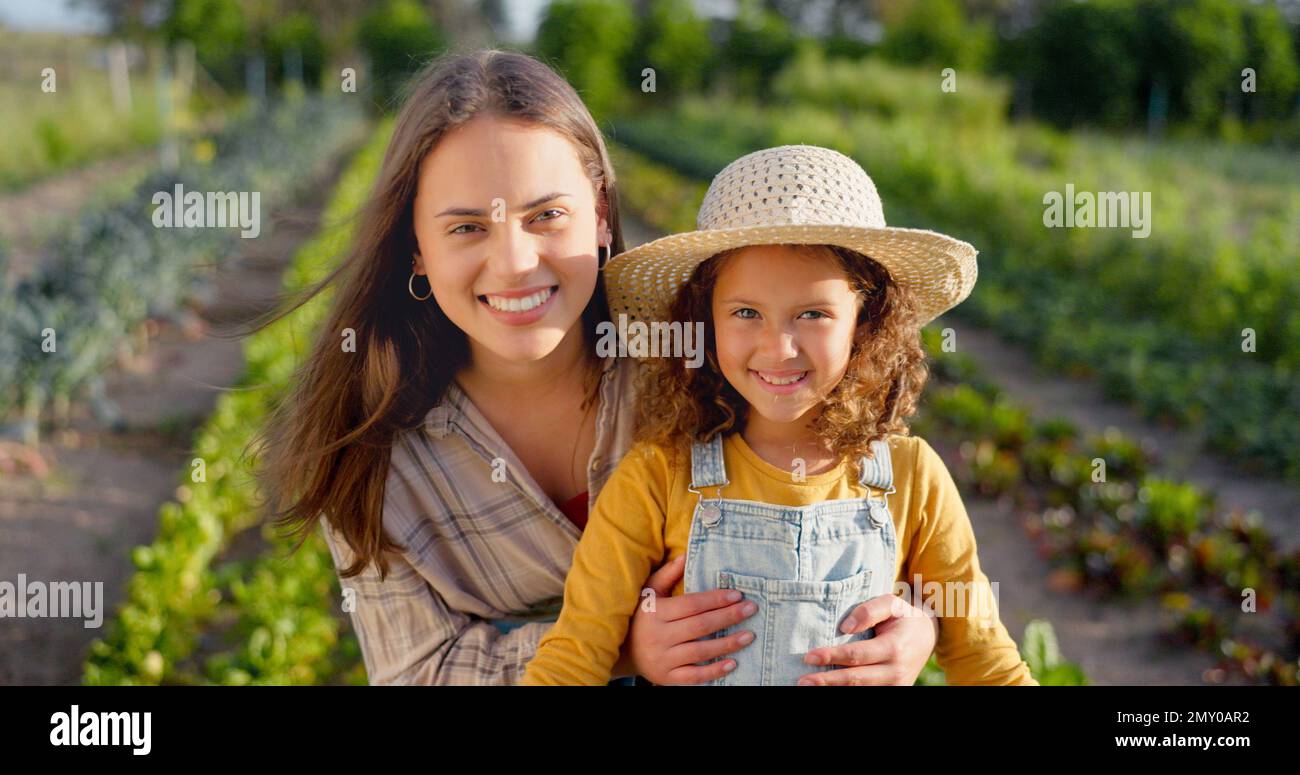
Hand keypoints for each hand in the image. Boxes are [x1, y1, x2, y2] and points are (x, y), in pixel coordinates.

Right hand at [614, 555, 758, 684]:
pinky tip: (733, 663)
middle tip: (751, 609)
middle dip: (728, 617)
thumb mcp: (648, 593)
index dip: (716, 599)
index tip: (737, 595)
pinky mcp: (667, 678)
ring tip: (749, 635)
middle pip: (700, 626)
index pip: (692, 604)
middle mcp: (658, 636)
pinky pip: (694, 676)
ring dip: (728, 643)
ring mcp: (662, 659)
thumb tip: (686, 554)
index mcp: (655, 613)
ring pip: (700, 651)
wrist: (623, 652)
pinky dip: (714, 671)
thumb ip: (667, 574)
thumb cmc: (641, 617)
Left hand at [797, 594, 937, 685]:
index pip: (857, 655)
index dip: (832, 657)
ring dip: (834, 690)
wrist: (928, 635)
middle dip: (827, 681)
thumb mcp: (892, 603)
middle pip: (856, 680)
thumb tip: (845, 627)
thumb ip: (869, 610)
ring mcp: (896, 686)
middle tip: (802, 681)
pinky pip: (868, 695)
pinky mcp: (894, 692)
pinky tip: (829, 689)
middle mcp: (896, 672)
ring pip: (861, 692)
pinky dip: (848, 693)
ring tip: (810, 688)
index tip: (809, 657)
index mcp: (895, 648)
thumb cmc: (904, 616)